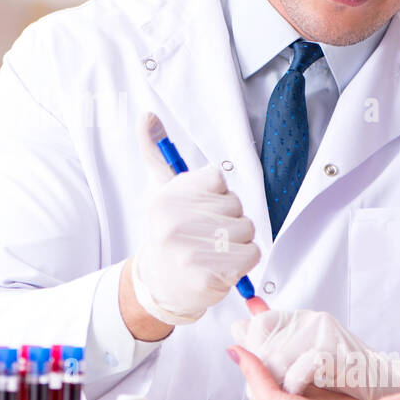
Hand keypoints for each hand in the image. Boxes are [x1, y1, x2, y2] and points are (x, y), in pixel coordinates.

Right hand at [132, 112, 259, 324]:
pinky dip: (244, 262)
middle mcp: (174, 222)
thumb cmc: (168, 231)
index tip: (199, 211)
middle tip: (206, 236)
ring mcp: (190, 251)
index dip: (217, 196)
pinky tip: (222, 266)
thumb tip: (147, 115)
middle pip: (236, 205)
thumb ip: (155, 152)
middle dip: (229, 220)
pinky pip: (252, 254)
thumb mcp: (160, 190)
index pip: (217, 181)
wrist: (161, 284)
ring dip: (239, 241)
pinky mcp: (209, 275)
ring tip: (214, 251)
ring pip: (247, 228)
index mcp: (166, 198)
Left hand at [231, 308, 399, 399]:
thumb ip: (254, 374)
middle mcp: (291, 380)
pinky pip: (324, 349)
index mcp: (273, 387)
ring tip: (293, 318)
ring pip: (302, 343)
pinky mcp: (334, 373)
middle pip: (282, 343)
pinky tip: (315, 334)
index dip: (256, 328)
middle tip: (264, 303)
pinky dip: (319, 341)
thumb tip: (234, 349)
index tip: (252, 304)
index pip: (261, 351)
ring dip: (298, 332)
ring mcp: (313, 376)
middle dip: (277, 324)